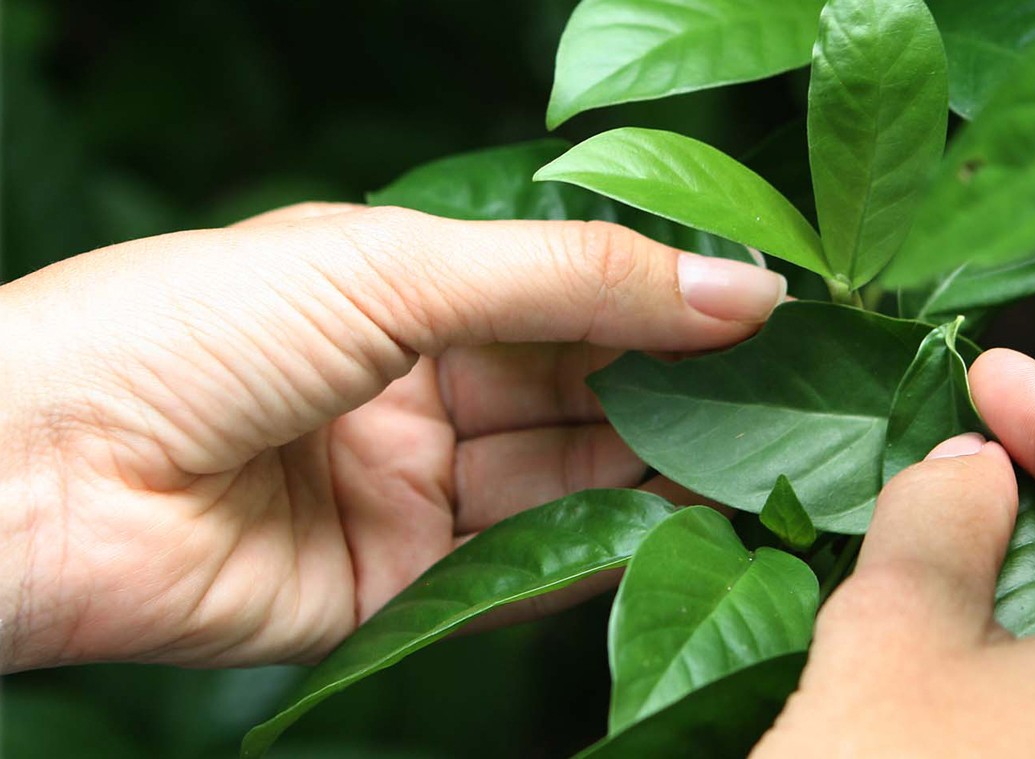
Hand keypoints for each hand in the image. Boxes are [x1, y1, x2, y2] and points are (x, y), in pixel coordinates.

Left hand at [0, 202, 785, 671]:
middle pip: (570, 391)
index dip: (658, 297)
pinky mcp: (393, 588)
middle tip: (777, 391)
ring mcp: (403, 493)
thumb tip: (735, 288)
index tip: (765, 307)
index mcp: (397, 291)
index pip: (561, 292)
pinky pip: (514, 572)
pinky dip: (594, 553)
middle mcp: (409, 392)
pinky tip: (669, 530)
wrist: (35, 479)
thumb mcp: (396, 267)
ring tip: (748, 458)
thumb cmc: (191, 329)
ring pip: (557, 481)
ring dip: (649, 470)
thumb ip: (573, 282)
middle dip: (669, 388)